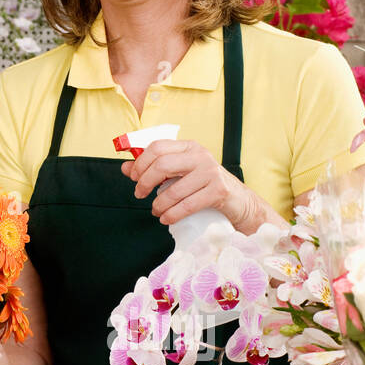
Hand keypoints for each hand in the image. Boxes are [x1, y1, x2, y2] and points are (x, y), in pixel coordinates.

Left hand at [120, 138, 257, 229]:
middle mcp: (200, 155)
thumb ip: (153, 169)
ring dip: (159, 204)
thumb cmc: (204, 185)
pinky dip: (172, 214)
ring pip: (173, 190)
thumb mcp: (179, 173)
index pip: (157, 147)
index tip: (134, 178)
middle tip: (140, 195)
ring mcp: (211, 172)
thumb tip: (125, 168)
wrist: (239, 201)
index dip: (140, 163)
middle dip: (145, 183)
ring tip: (155, 210)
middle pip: (162, 165)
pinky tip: (166, 218)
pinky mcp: (219, 191)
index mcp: (189, 146)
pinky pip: (187, 205)